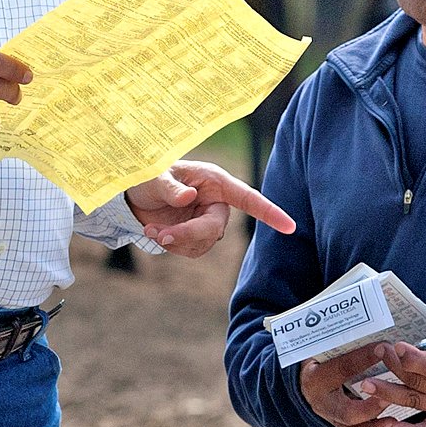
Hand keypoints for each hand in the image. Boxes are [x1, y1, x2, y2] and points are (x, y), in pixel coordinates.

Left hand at [124, 160, 295, 258]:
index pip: (248, 198)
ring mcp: (206, 221)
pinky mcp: (195, 236)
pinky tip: (156, 233)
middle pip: (216, 228)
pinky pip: (192, 250)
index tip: (290, 227)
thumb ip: (171, 187)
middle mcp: (216, 202)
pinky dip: (173, 246)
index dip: (270, 212)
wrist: (135, 194)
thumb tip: (190, 197)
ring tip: (152, 230)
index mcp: (215, 182)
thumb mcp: (156, 177)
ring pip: (204, 243)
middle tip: (162, 235)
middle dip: (189, 233)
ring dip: (177, 241)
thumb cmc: (150, 176)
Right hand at [297, 341, 425, 426]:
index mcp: (315, 376)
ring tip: (394, 420)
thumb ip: (339, 334)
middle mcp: (322, 402)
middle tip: (389, 397)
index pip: (339, 369)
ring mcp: (333, 419)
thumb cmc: (321, 357)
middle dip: (369, 407)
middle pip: (345, 412)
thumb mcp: (321, 345)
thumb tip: (362, 303)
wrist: (306, 382)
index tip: (383, 347)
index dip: (361, 359)